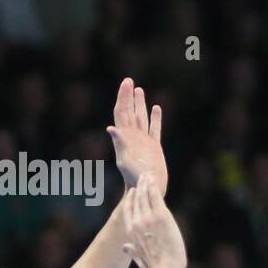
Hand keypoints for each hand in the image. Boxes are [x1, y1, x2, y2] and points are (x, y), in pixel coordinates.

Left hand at [107, 77, 167, 193]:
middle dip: (129, 96)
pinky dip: (155, 118)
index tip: (125, 84)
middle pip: (130, 111)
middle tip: (129, 80)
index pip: (122, 111)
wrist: (146, 186)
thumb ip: (119, 143)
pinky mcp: (154, 146)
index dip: (123, 97)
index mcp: (125, 135)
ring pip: (141, 117)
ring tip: (140, 90)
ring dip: (140, 103)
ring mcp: (143, 140)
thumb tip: (111, 128)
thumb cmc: (134, 176)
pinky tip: (156, 108)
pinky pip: (154, 128)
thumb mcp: (124, 159)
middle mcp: (133, 135)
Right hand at [121, 172, 186, 267]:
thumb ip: (131, 251)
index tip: (132, 192)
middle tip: (142, 177)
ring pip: (145, 196)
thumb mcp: (139, 259)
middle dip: (139, 187)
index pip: (127, 211)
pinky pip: (155, 197)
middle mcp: (137, 222)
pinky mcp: (161, 216)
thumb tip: (124, 248)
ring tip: (148, 174)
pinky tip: (154, 180)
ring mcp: (148, 218)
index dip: (129, 200)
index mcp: (131, 232)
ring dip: (146, 184)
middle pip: (136, 200)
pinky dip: (153, 187)